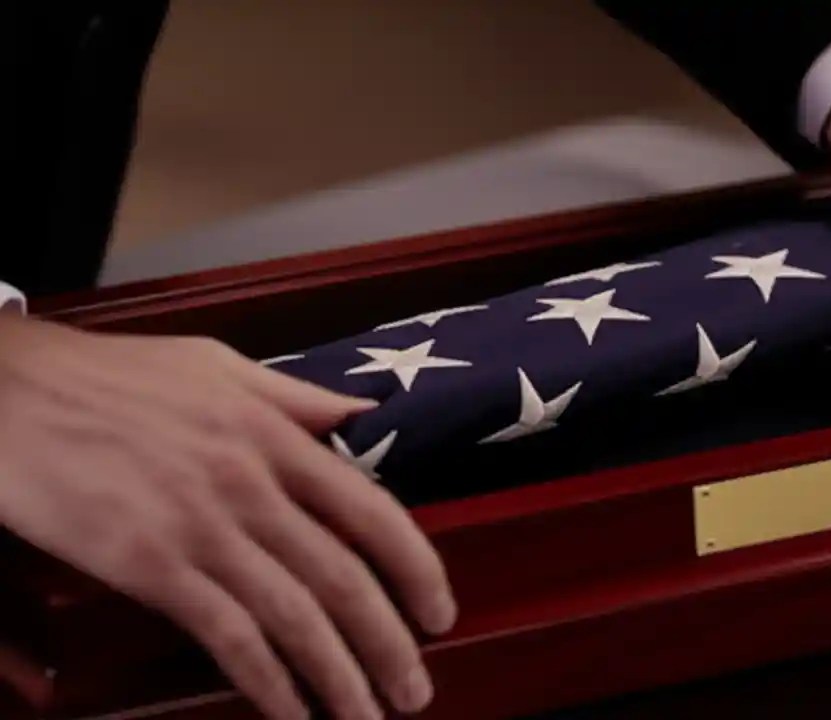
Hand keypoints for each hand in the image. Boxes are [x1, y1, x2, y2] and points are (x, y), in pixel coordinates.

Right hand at [0, 315, 454, 719]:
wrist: (10, 389)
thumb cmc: (110, 375)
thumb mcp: (216, 364)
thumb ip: (295, 397)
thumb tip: (361, 414)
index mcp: (274, 434)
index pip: (372, 512)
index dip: (416, 569)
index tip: (441, 612)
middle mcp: (251, 484)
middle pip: (342, 579)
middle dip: (388, 643)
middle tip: (416, 690)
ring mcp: (200, 527)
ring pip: (293, 616)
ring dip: (338, 676)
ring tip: (367, 716)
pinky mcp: (147, 564)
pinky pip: (225, 633)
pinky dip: (266, 680)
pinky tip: (291, 710)